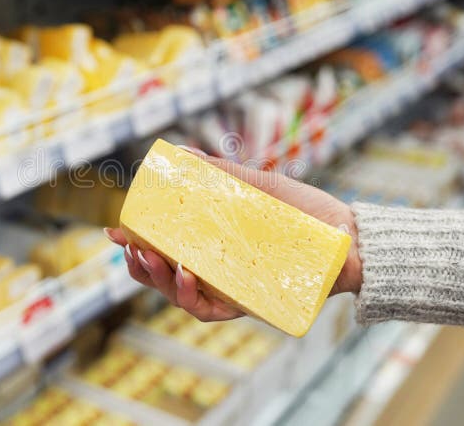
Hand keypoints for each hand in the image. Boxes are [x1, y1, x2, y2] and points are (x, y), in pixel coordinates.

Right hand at [104, 147, 361, 321]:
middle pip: (166, 278)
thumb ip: (225, 173)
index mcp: (214, 247)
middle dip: (140, 266)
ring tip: (151, 260)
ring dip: (159, 282)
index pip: (166, 249)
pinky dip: (193, 298)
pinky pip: (214, 310)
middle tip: (130, 248)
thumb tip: (184, 154)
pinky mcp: (251, 303)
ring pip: (182, 297)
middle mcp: (218, 272)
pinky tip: (184, 278)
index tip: (115, 230)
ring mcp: (232, 290)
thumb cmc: (306, 213)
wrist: (348, 237)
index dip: (136, 245)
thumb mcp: (261, 187)